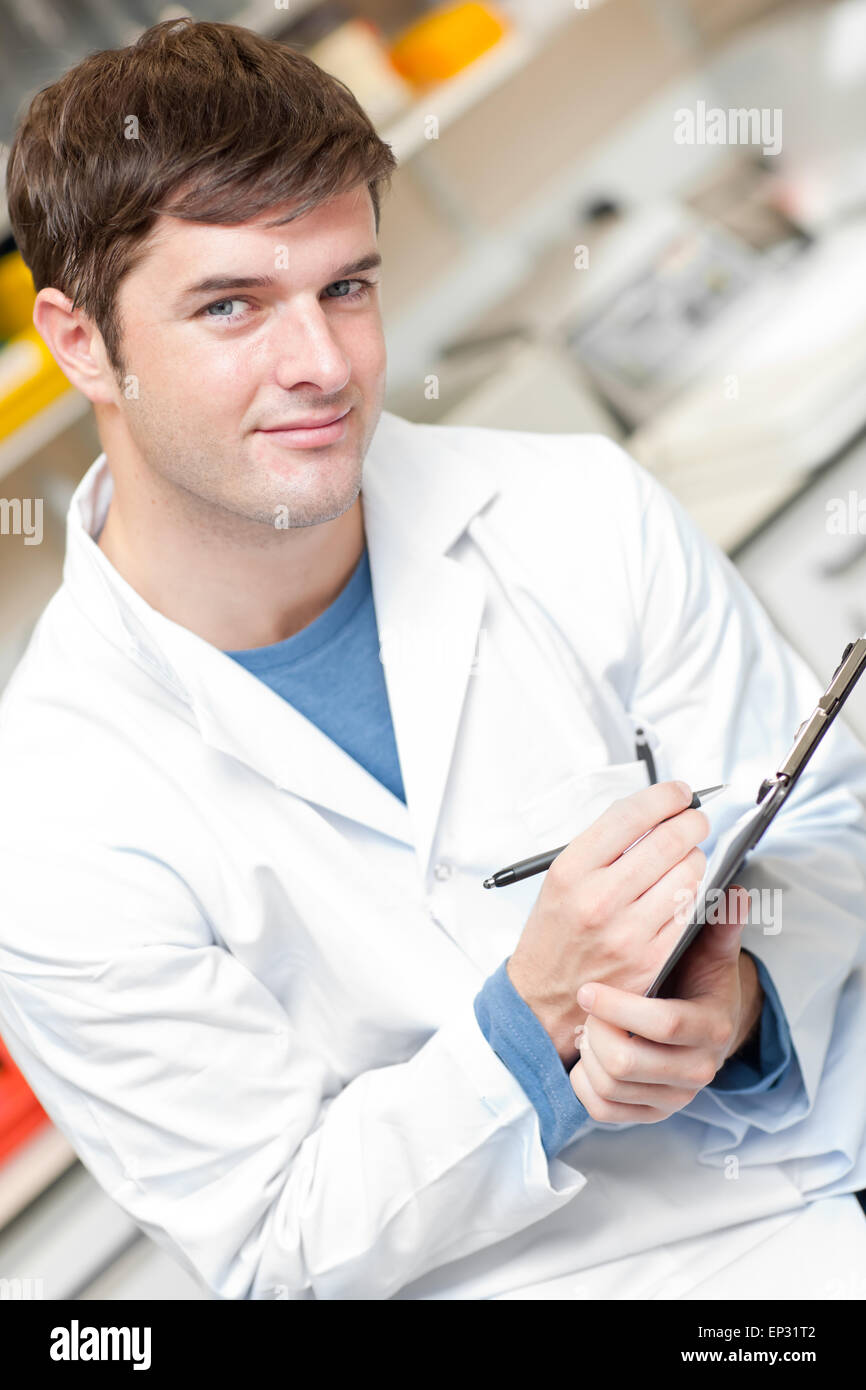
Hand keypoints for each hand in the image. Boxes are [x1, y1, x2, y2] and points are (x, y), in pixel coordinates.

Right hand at [507, 779, 708, 1065]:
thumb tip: (651, 813)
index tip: (678, 793)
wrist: (543, 998)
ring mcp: (628, 931)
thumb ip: (602, 846)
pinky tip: (683, 888)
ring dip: (695, 858)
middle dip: (691, 822)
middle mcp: (598, 898)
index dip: (664, 797)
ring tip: (687, 856)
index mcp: (572, 870)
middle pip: (667, 841)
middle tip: (695, 819)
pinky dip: (692, 893)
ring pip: (687, 874)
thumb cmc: (554, 932)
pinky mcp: (650, 958)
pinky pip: (689, 911)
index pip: (630, 816)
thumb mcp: (560, 878)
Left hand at [569, 884, 760, 1123]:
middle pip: (628, 1064)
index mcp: (711, 1027)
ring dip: (588, 1054)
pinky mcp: (648, 1115)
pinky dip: (584, 1084)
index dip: (621, 1009)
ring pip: (610, 1087)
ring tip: (589, 1026)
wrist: (697, 1026)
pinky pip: (601, 1110)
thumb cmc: (694, 982)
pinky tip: (589, 1056)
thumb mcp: (709, 953)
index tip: (589, 989)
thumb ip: (718, 923)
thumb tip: (732, 891)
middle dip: (597, 1033)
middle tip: (586, 1006)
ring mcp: (673, 1097)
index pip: (664, 1025)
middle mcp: (696, 1069)